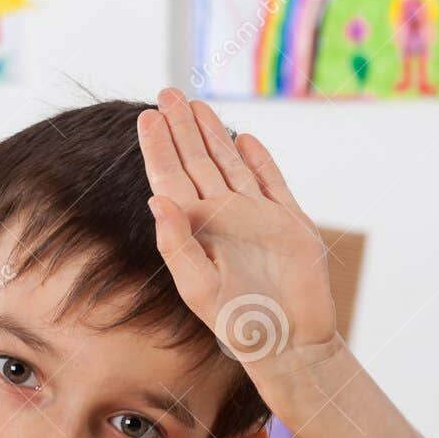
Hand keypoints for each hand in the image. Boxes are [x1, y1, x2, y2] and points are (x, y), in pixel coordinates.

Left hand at [137, 88, 338, 383]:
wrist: (291, 343)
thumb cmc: (240, 327)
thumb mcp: (200, 288)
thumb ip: (178, 245)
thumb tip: (156, 200)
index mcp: (196, 232)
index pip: (171, 180)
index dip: (159, 149)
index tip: (147, 117)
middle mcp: (222, 220)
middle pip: (197, 163)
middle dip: (181, 129)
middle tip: (167, 93)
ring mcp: (255, 218)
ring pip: (230, 165)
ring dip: (213, 135)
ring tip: (197, 104)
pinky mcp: (287, 222)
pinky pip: (270, 181)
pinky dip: (258, 159)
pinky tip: (244, 139)